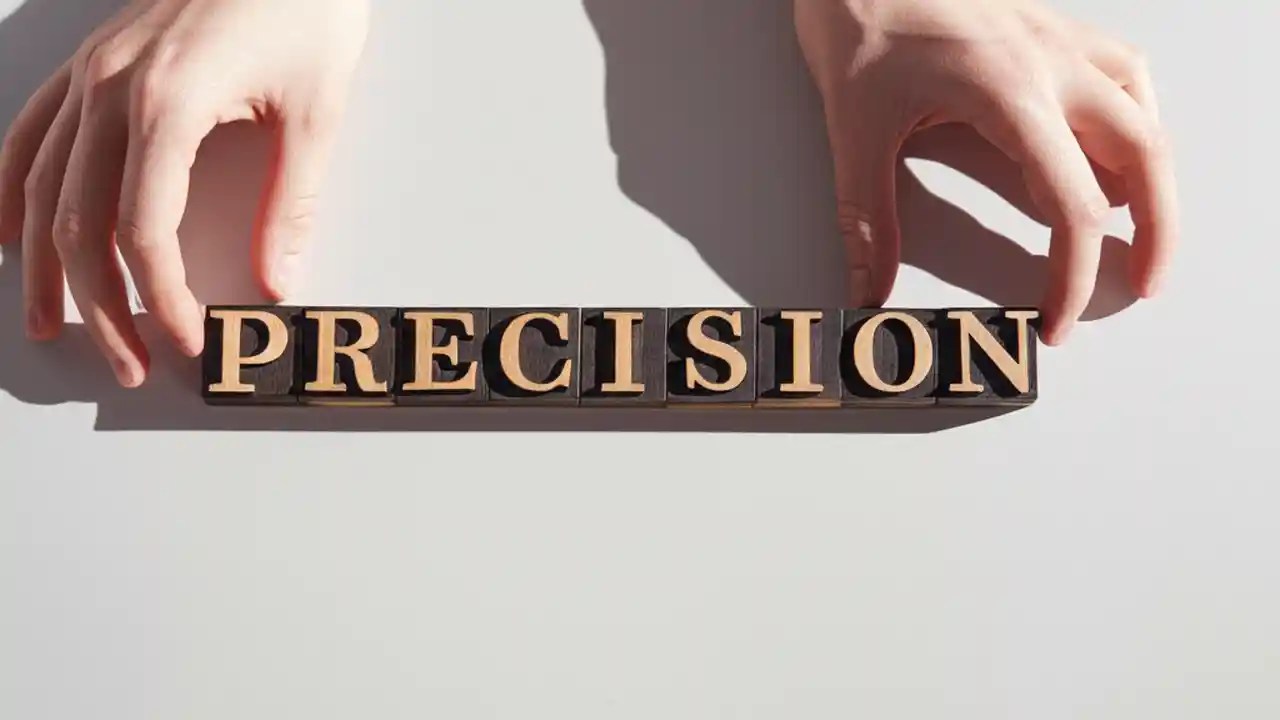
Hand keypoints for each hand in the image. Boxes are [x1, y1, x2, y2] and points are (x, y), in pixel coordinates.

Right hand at [0, 0, 369, 386]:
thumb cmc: (305, 7)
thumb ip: (289, 202)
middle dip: (103, 306)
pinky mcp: (90, 64)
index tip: (186, 340)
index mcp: (166, 106)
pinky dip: (12, 189)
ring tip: (53, 324)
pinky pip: (29, 135)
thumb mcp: (316, 112)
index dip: (161, 300)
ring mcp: (90, 74)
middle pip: (79, 223)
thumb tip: (277, 281)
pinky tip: (10, 232)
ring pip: (41, 186)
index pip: (144, 233)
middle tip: (130, 361)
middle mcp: (110, 90)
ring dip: (44, 266)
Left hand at [795, 0, 1176, 344]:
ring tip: (1134, 223)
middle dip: (1158, 231)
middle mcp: (1052, 64)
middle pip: (1144, 156)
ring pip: (1145, 110)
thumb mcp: (852, 133)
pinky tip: (1112, 146)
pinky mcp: (1052, 28)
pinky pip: (1124, 73)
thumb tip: (869, 289)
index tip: (1057, 319)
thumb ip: (866, 221)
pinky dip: (1135, 118)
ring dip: (1152, 172)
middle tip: (1144, 282)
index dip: (1074, 276)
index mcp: (1009, 95)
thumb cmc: (856, 28)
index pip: (1072, 205)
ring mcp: (1059, 40)